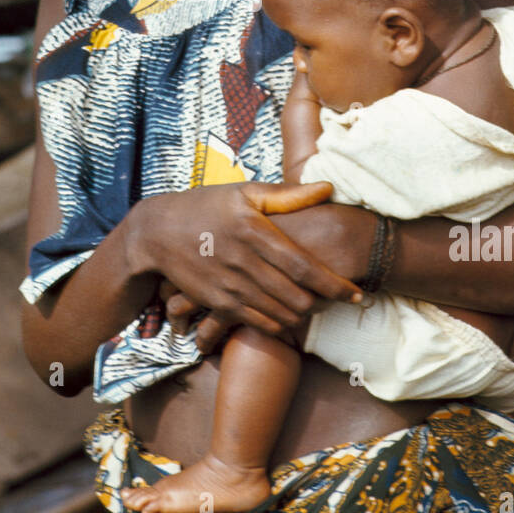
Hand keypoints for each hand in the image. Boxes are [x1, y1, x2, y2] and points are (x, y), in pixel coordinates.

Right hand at [125, 180, 359, 344]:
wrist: (157, 232)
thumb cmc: (207, 206)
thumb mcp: (244, 193)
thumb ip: (288, 195)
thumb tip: (328, 189)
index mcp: (254, 231)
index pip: (304, 267)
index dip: (334, 285)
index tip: (356, 293)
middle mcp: (243, 262)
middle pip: (297, 297)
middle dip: (323, 303)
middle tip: (337, 298)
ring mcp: (229, 287)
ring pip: (281, 315)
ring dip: (303, 315)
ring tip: (315, 306)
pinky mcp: (218, 303)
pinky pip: (259, 323)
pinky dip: (280, 323)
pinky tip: (287, 314)